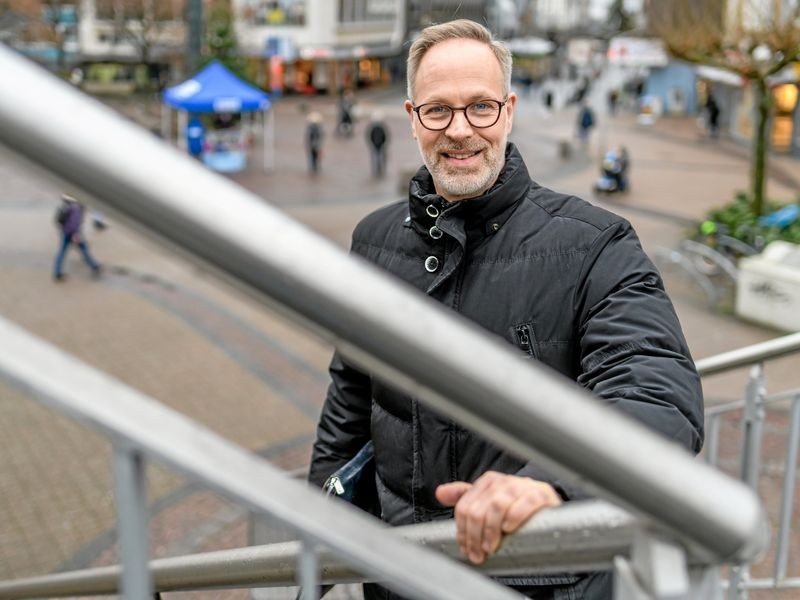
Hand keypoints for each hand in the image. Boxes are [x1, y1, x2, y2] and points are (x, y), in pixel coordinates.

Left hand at [435, 472, 560, 564]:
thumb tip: (439, 493)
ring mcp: (520, 486)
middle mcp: (501, 482)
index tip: (466, 549)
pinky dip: (514, 517)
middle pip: (478, 510)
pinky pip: (524, 504)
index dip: (462, 531)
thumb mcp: (487, 499)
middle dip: (475, 536)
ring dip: (491, 531)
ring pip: (497, 506)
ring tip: (492, 547)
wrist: (545, 500)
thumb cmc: (513, 502)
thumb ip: (463, 496)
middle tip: (479, 554)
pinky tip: (510, 529)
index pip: (464, 507)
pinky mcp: (539, 494)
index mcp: (486, 482)